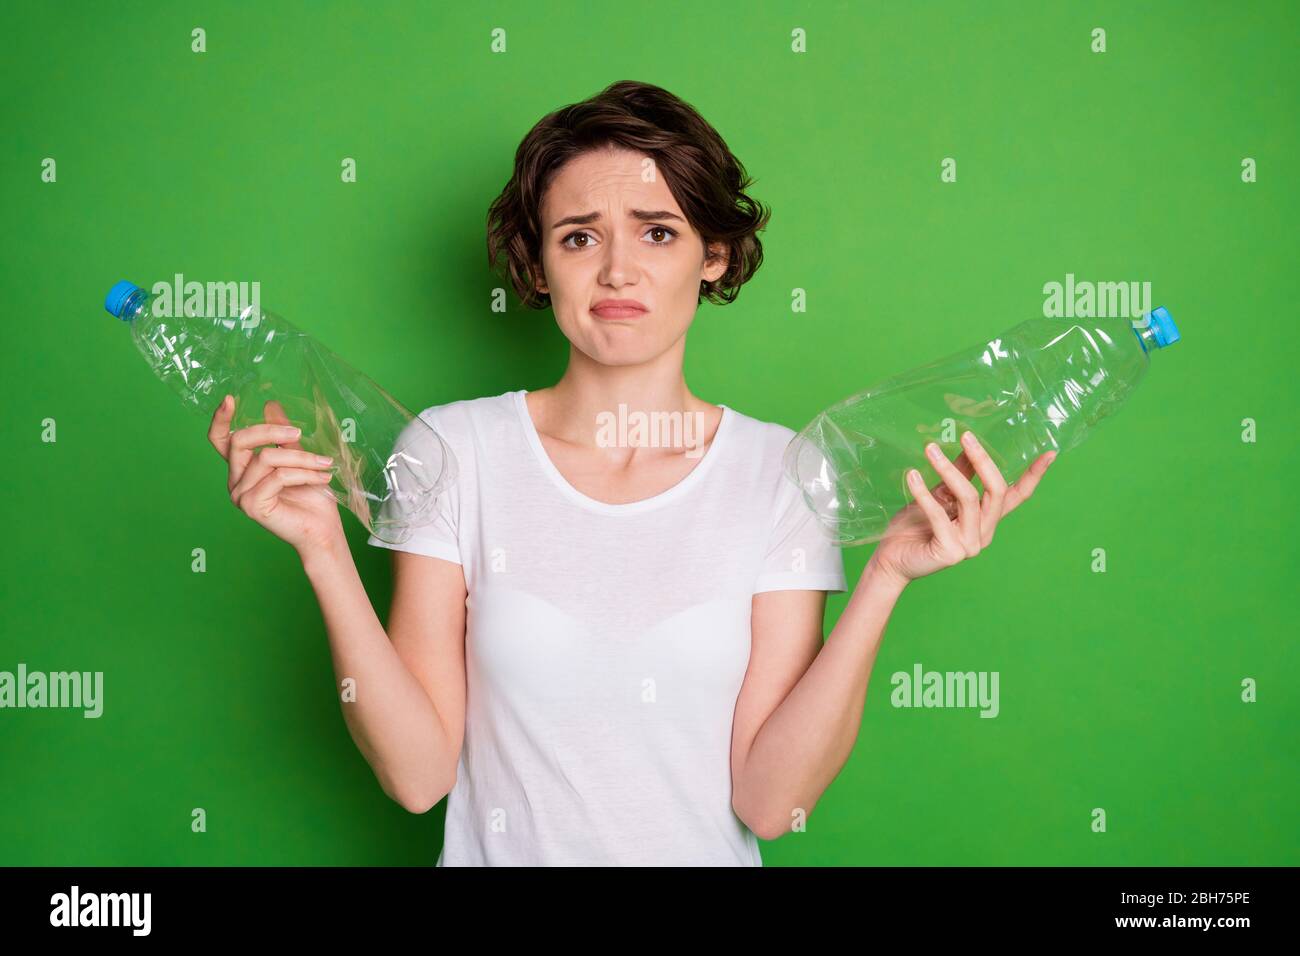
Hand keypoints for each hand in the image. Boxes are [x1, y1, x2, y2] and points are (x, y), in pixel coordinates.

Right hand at [208, 394, 345, 556]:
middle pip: (240, 441)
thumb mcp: (297, 458)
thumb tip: (271, 405)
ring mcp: (240, 495)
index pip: (221, 440)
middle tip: (299, 433)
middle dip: (271, 431)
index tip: (230, 398)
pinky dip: (304, 473)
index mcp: (242, 468)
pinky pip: (277, 476)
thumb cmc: (311, 497)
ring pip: (266, 458)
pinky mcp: (252, 505)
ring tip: (325, 465)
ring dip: (301, 458)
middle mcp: (236, 481)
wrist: (322, 530)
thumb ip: (282, 436)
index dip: (220, 419)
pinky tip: (322, 477)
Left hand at [865, 431, 1054, 586]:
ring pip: (968, 499)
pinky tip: (912, 475)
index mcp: (986, 519)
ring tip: (930, 449)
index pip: (1016, 495)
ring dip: (948, 470)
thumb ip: (958, 474)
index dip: (1034, 476)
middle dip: (983, 460)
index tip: (1050, 454)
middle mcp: (984, 532)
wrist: (891, 560)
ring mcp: (970, 545)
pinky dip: (923, 493)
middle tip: (965, 435)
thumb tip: (968, 445)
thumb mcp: (939, 495)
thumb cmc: (915, 526)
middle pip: (995, 491)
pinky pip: (939, 516)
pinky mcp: (950, 552)